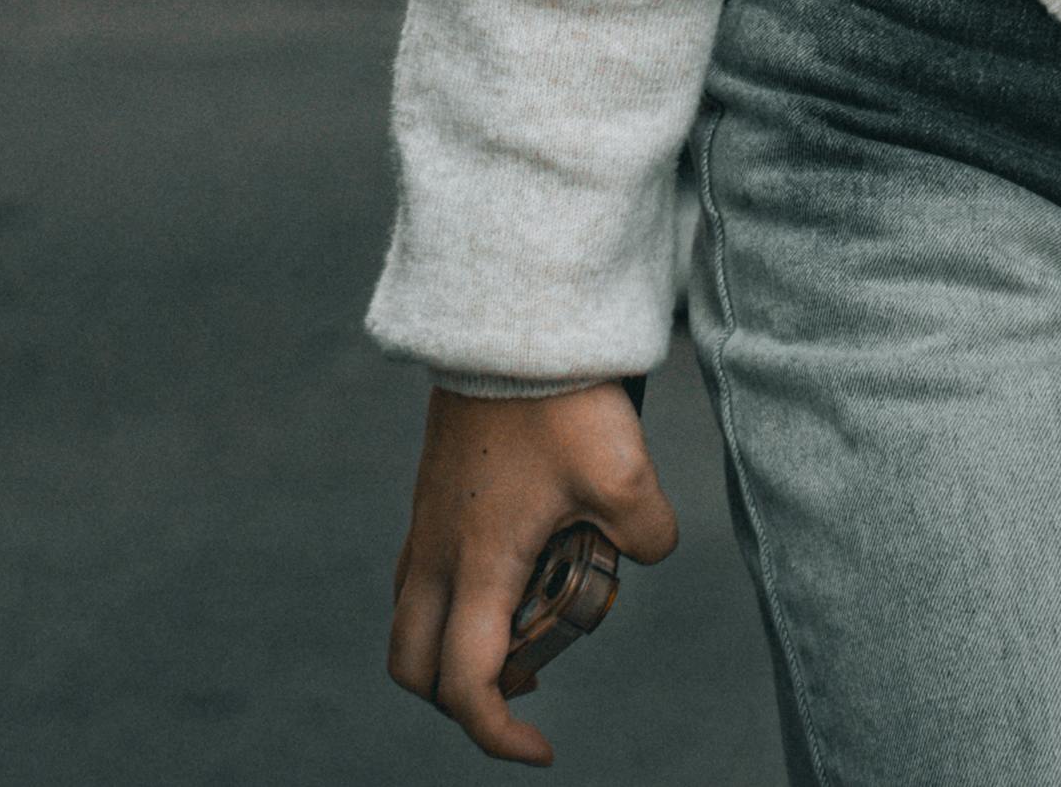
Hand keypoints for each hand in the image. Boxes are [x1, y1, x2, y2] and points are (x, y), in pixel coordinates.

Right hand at [384, 381, 678, 763]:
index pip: (465, 684)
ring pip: (412, 619)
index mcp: (476, 565)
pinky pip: (422, 572)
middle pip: (414, 666)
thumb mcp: (627, 473)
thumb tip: (646, 553)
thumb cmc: (559, 397)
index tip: (542, 748)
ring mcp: (426, 522)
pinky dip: (455, 598)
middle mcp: (436, 553)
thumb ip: (647, 534)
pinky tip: (518, 565)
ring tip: (528, 628)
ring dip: (455, 647)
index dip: (498, 734)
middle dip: (460, 699)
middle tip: (526, 685)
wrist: (508, 317)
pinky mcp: (432, 494)